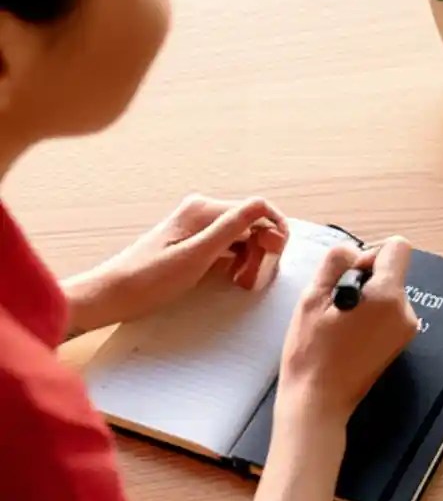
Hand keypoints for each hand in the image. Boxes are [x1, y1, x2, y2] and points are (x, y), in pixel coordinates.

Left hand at [62, 195, 288, 332]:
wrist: (111, 294)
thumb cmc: (149, 280)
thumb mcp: (196, 256)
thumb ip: (231, 228)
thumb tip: (263, 205)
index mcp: (203, 209)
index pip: (259, 209)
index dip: (274, 233)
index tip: (273, 260)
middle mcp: (202, 210)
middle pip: (252, 223)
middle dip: (262, 249)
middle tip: (251, 279)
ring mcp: (197, 225)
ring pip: (243, 236)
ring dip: (251, 258)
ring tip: (241, 282)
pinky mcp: (193, 241)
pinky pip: (229, 245)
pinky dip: (237, 261)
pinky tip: (232, 278)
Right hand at [276, 237, 418, 425]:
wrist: (319, 400)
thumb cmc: (311, 351)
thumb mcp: (312, 298)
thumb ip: (335, 262)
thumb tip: (352, 249)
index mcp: (388, 297)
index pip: (398, 247)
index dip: (370, 253)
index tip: (349, 276)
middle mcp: (406, 311)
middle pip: (392, 270)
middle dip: (365, 278)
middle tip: (336, 305)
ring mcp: (407, 329)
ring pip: (388, 291)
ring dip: (366, 298)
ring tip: (339, 323)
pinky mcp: (401, 342)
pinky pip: (389, 311)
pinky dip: (371, 314)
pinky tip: (348, 333)